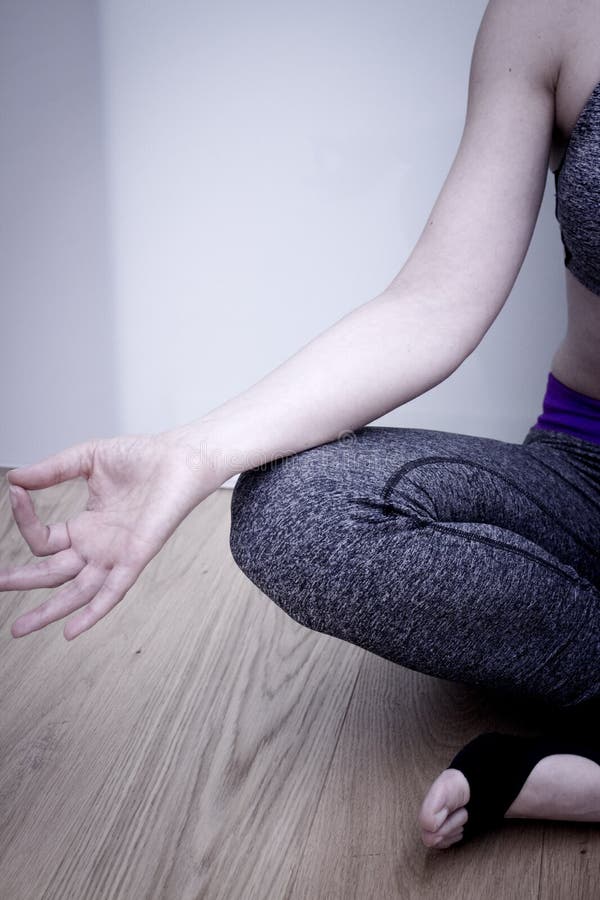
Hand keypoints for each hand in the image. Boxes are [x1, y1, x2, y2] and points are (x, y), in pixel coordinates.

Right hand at [0, 429, 225, 639]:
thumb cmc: (143, 457)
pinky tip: (71, 631)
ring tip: (20, 628)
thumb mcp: (87, 459)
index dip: (25, 520)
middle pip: (53, 574)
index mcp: (85, 526)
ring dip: (48, 611)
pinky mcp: (136, 558)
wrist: (181, 457)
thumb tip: (15, 480)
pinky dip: (93, 612)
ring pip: (76, 592)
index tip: (15, 493)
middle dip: (23, 583)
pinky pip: (112, 592)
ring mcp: (115, 555)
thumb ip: (52, 471)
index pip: (43, 540)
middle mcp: (98, 546)